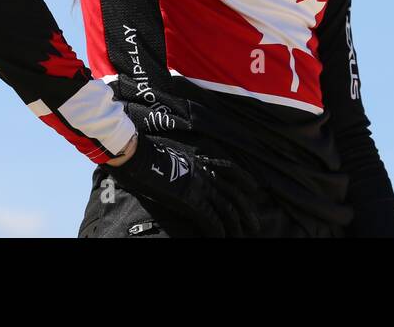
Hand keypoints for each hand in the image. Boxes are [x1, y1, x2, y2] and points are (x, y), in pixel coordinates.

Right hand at [107, 134, 263, 236]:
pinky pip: (211, 219)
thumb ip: (181, 166)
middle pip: (234, 193)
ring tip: (242, 236)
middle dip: (247, 211)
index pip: (230, 169)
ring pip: (227, 208)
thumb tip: (181, 174)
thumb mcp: (170, 157)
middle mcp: (205, 174)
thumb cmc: (146, 155)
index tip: (254, 189)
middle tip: (255, 225)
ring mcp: (199, 187)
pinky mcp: (191, 201)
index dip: (245, 180)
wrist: (138, 156)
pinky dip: (218, 230)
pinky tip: (222, 238)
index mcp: (201, 162)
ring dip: (236, 225)